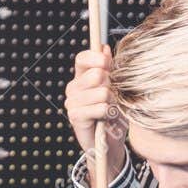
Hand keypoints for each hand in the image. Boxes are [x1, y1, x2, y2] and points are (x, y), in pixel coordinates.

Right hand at [65, 46, 125, 176]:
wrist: (111, 139)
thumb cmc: (114, 111)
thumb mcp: (116, 86)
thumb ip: (109, 67)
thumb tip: (105, 47)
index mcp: (81, 77)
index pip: (82, 58)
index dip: (96, 58)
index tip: (109, 63)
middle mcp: (73, 88)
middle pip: (96, 74)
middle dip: (111, 85)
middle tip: (113, 96)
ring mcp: (72, 102)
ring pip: (101, 92)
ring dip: (112, 102)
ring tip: (110, 109)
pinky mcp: (75, 117)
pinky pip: (99, 108)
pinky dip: (107, 113)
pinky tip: (105, 118)